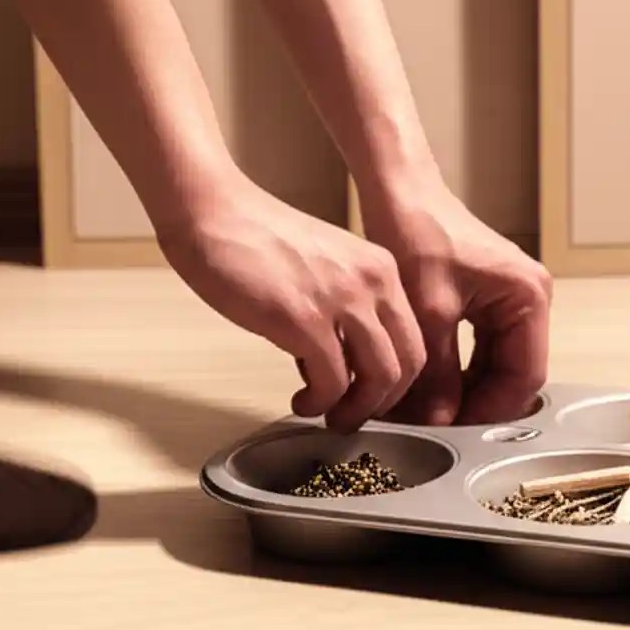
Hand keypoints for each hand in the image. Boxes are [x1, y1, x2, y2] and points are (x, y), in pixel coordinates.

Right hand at [156, 175, 425, 432]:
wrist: (214, 212)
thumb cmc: (256, 239)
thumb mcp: (327, 266)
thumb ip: (346, 306)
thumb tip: (343, 362)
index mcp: (381, 269)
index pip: (415, 339)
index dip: (398, 380)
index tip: (373, 398)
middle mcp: (373, 282)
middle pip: (408, 364)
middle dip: (383, 403)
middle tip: (353, 417)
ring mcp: (342, 300)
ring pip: (380, 378)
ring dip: (355, 410)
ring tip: (327, 415)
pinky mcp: (305, 319)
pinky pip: (333, 382)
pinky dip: (320, 404)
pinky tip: (301, 401)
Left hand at [360, 172, 552, 424]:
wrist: (401, 193)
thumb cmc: (419, 233)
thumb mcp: (429, 311)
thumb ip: (438, 371)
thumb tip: (439, 420)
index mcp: (528, 297)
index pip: (524, 375)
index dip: (490, 409)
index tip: (453, 427)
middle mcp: (528, 300)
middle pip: (511, 374)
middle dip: (473, 402)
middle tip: (432, 423)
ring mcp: (509, 302)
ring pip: (492, 366)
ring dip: (461, 390)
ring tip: (423, 408)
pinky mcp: (486, 303)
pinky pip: (477, 350)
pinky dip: (453, 370)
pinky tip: (424, 385)